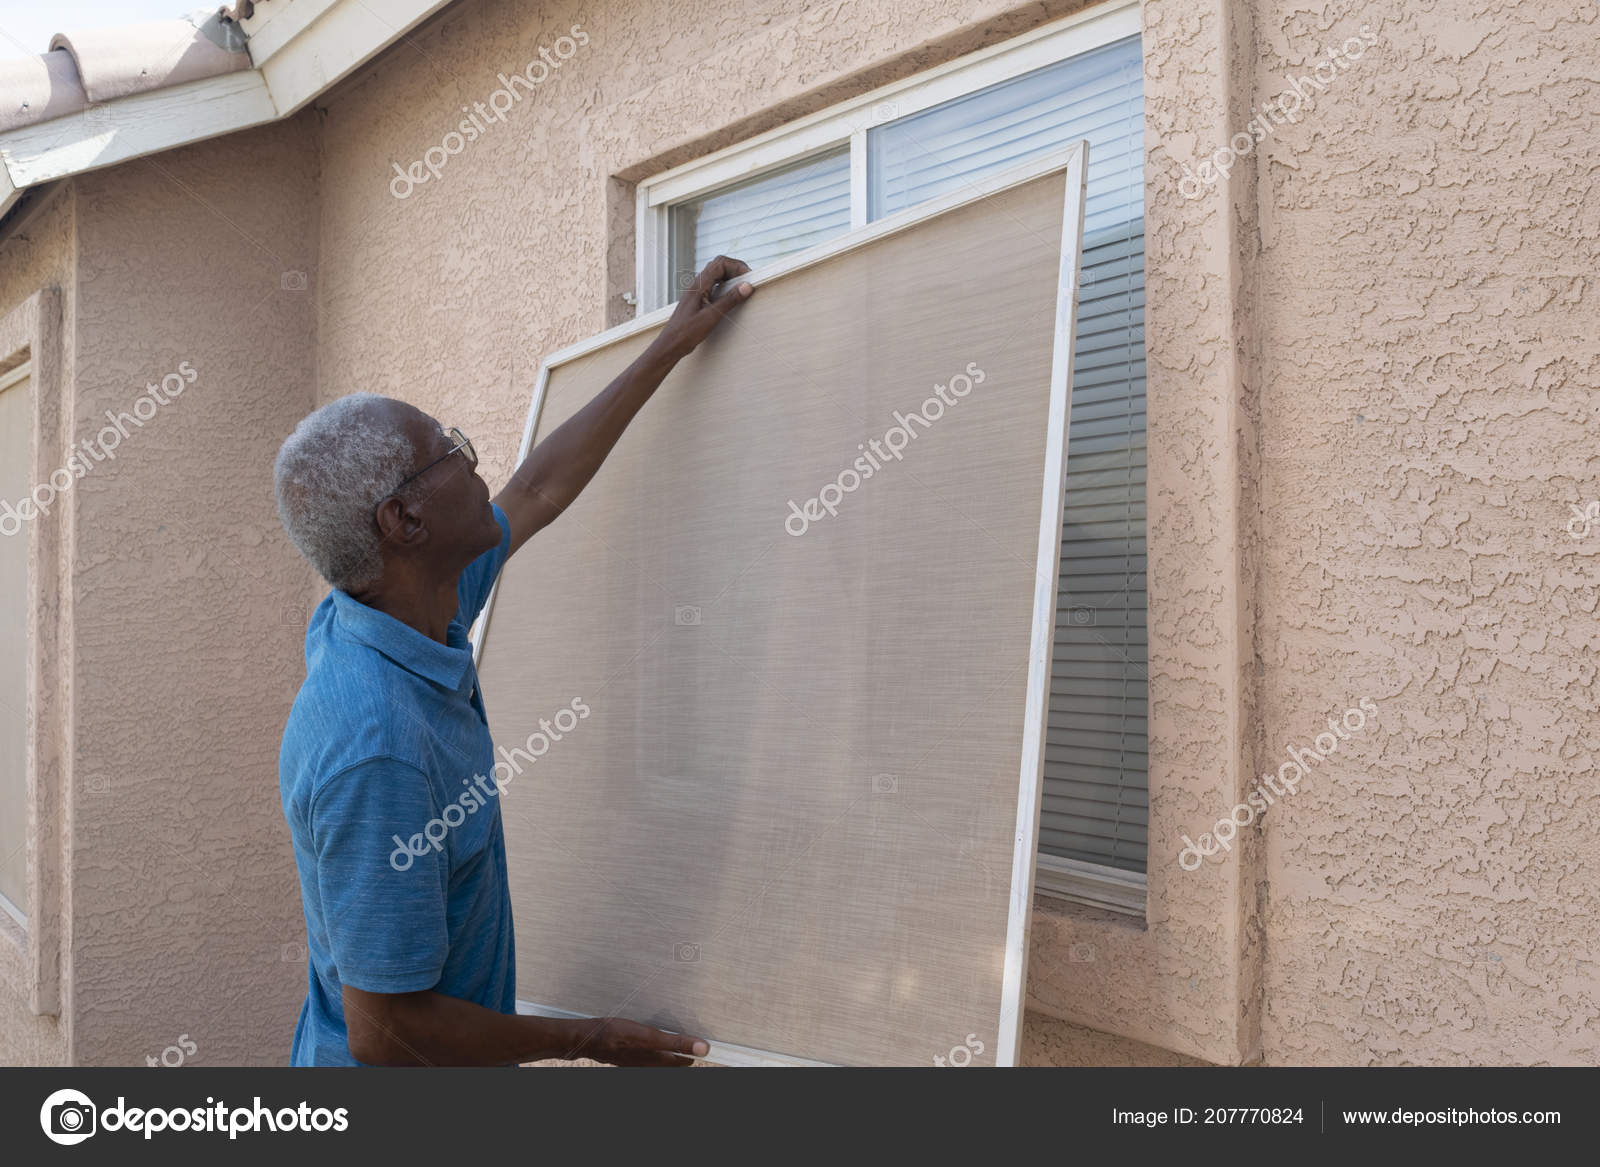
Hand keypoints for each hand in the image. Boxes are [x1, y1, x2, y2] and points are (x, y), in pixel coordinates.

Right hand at [569, 1016, 709, 1066]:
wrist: (586, 1038)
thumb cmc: (616, 1035)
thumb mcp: (649, 1036)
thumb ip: (676, 1042)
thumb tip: (702, 1048)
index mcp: (655, 1060)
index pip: (682, 1062)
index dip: (693, 1055)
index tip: (705, 1048)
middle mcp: (647, 1063)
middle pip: (670, 1062)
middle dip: (682, 1054)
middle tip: (692, 1045)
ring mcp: (635, 1060)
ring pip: (658, 1059)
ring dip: (668, 1052)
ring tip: (676, 1043)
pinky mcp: (625, 1054)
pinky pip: (646, 1054)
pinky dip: (653, 1049)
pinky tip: (650, 1041)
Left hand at [654, 255, 753, 361]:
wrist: (671, 344)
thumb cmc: (686, 332)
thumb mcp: (712, 316)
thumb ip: (729, 300)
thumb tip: (746, 286)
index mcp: (699, 285)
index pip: (720, 263)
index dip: (737, 266)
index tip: (748, 277)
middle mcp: (697, 284)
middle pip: (719, 265)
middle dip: (735, 269)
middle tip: (747, 281)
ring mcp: (697, 291)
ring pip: (716, 274)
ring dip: (730, 277)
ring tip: (741, 288)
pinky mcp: (698, 299)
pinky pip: (713, 285)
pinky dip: (725, 286)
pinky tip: (730, 297)